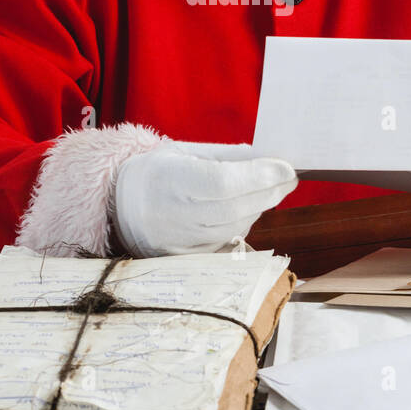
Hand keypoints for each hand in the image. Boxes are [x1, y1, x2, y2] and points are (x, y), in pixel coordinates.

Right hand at [113, 139, 298, 256]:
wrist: (122, 207)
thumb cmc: (159, 172)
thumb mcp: (186, 151)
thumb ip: (229, 157)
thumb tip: (270, 159)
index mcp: (170, 181)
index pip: (222, 183)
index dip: (259, 177)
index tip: (286, 167)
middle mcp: (174, 216)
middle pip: (235, 209)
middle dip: (269, 192)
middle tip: (288, 177)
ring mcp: (180, 242)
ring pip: (235, 227)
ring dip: (260, 207)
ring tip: (268, 188)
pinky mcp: (188, 258)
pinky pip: (227, 241)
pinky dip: (244, 223)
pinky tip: (246, 207)